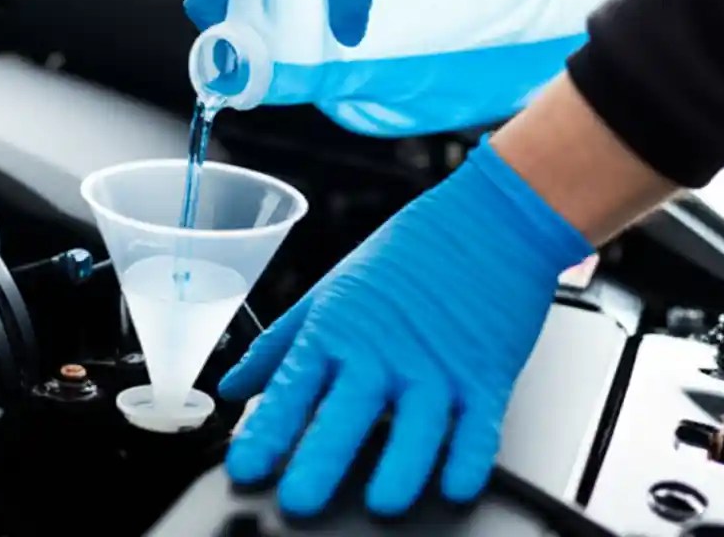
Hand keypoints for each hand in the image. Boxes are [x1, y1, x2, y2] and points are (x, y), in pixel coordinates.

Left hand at [218, 138, 593, 516]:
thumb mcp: (330, 292)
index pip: (293, 388)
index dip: (266, 432)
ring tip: (384, 503)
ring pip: (417, 426)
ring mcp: (437, 367)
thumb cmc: (407, 255)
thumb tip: (234, 386)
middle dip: (321, 459)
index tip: (244, 467)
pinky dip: (470, 458)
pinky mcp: (486, 376)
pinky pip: (479, 425)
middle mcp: (383, 354)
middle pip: (348, 412)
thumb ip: (280, 346)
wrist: (489, 220)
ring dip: (401, 467)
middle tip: (299, 500)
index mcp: (336, 332)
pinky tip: (457, 486)